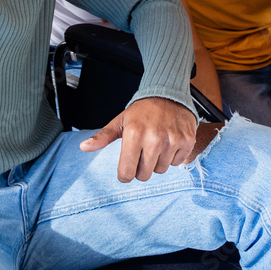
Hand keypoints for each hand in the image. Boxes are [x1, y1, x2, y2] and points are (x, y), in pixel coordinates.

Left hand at [79, 97, 196, 182]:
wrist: (168, 95)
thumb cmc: (141, 111)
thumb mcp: (120, 122)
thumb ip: (102, 137)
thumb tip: (83, 147)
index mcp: (134, 134)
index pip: (127, 173)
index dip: (125, 174)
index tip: (127, 168)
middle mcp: (154, 139)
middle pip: (144, 175)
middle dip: (141, 167)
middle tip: (142, 152)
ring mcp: (172, 140)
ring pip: (161, 170)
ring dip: (157, 161)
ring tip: (156, 144)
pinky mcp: (187, 141)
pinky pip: (177, 163)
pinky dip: (172, 156)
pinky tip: (169, 142)